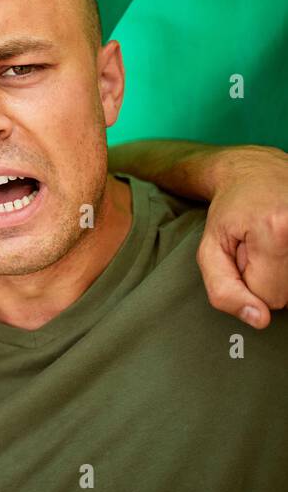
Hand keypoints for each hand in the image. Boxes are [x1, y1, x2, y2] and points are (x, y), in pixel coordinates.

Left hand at [199, 147, 287, 327]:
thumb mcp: (211, 248)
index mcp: (277, 230)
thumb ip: (223, 289)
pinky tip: (286, 243)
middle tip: (261, 247)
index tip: (247, 254)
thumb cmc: (230, 211)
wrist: (257, 171)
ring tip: (275, 244)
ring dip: (285, 270)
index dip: (253, 282)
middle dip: (271, 276)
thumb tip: (260, 321)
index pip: (271, 297)